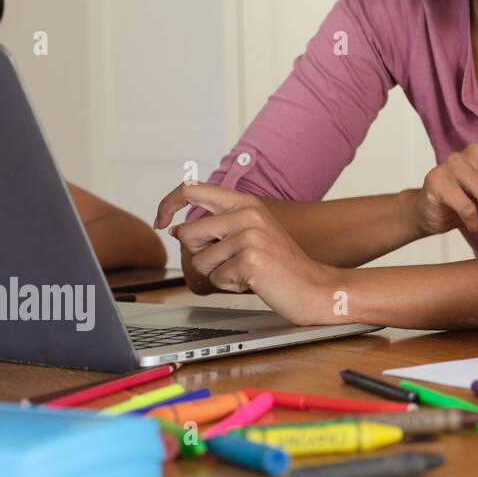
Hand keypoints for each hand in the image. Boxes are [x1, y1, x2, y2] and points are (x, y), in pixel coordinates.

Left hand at [153, 182, 342, 325]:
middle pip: (187, 234)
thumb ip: (216, 226)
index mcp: (247, 203)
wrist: (315, 287)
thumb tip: (174, 228)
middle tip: (230, 260)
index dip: (168, 204)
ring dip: (216, 273)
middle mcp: (248, 214)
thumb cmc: (281, 264)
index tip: (162, 221)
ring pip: (199, 260)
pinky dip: (229, 286)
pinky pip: (215, 279)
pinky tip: (253, 281)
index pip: (192, 189)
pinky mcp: (249, 260)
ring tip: (246, 271)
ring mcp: (249, 236)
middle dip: (199, 254)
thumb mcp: (250, 234)